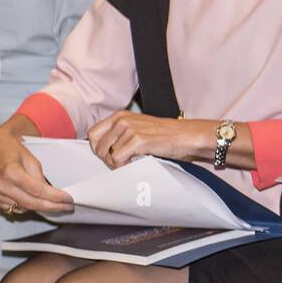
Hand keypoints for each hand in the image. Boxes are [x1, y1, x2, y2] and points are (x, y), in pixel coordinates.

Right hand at [0, 125, 73, 214]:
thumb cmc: (14, 151)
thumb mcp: (32, 160)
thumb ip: (40, 179)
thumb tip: (52, 195)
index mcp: (11, 173)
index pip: (38, 191)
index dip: (55, 198)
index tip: (69, 200)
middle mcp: (1, 186)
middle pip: (31, 204)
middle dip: (52, 207)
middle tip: (68, 207)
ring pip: (24, 208)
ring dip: (42, 208)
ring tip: (56, 205)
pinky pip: (14, 209)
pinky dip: (27, 208)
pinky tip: (38, 203)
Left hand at [86, 112, 205, 167]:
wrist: (188, 137)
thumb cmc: (167, 137)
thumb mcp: (139, 129)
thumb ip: (121, 135)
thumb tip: (104, 150)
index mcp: (120, 116)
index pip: (93, 134)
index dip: (99, 148)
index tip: (110, 156)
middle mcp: (122, 120)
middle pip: (96, 146)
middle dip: (105, 158)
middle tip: (120, 163)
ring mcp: (128, 129)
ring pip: (106, 154)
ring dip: (115, 164)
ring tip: (130, 164)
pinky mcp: (137, 140)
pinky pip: (117, 159)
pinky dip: (123, 166)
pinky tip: (135, 164)